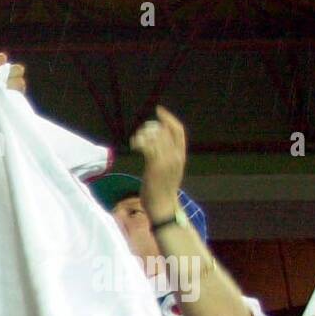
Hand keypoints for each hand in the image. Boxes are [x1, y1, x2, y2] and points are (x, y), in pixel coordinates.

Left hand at [131, 106, 186, 220]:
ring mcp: (166, 159)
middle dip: (150, 127)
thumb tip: (155, 147)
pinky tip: (133, 145)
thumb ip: (166, 158)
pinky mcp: (155, 165)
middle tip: (140, 132)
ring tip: (135, 140)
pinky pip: (147, 146)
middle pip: (164, 130)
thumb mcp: (169, 171)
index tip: (158, 110)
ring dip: (143, 134)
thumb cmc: (162, 191)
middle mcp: (176, 155)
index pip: (178, 130)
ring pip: (155, 136)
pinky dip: (139, 142)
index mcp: (181, 155)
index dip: (168, 118)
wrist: (163, 206)